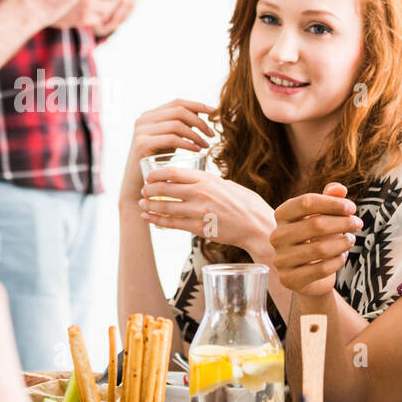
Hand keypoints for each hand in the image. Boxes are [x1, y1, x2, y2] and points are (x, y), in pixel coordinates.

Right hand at [119, 99, 215, 201]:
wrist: (139, 185)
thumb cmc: (158, 163)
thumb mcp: (171, 141)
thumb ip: (181, 127)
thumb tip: (201, 113)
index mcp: (151, 115)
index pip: (177, 103)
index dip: (197, 105)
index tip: (214, 111)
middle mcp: (144, 119)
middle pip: (179, 111)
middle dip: (199, 122)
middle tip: (211, 135)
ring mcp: (142, 131)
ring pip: (177, 124)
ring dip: (196, 134)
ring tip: (206, 145)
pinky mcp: (142, 143)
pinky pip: (171, 138)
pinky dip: (187, 143)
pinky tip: (197, 150)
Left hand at [140, 169, 274, 256]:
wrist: (258, 226)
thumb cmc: (246, 204)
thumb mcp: (228, 185)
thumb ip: (209, 183)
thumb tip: (194, 181)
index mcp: (207, 179)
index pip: (173, 173)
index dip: (156, 174)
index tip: (149, 177)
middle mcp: (200, 193)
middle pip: (164, 189)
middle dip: (149, 190)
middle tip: (144, 192)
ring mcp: (199, 211)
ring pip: (165, 207)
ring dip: (150, 206)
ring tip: (143, 205)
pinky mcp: (199, 228)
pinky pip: (172, 223)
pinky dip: (157, 220)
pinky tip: (149, 218)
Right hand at [269, 183, 361, 296]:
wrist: (308, 273)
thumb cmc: (316, 238)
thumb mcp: (323, 215)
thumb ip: (331, 199)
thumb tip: (340, 189)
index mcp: (282, 214)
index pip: (307, 202)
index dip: (333, 203)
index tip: (352, 208)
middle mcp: (277, 236)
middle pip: (316, 224)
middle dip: (343, 223)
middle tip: (358, 224)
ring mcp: (281, 259)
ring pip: (321, 248)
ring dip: (343, 243)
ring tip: (350, 240)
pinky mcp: (289, 279)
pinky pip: (321, 269)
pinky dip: (337, 262)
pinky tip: (342, 257)